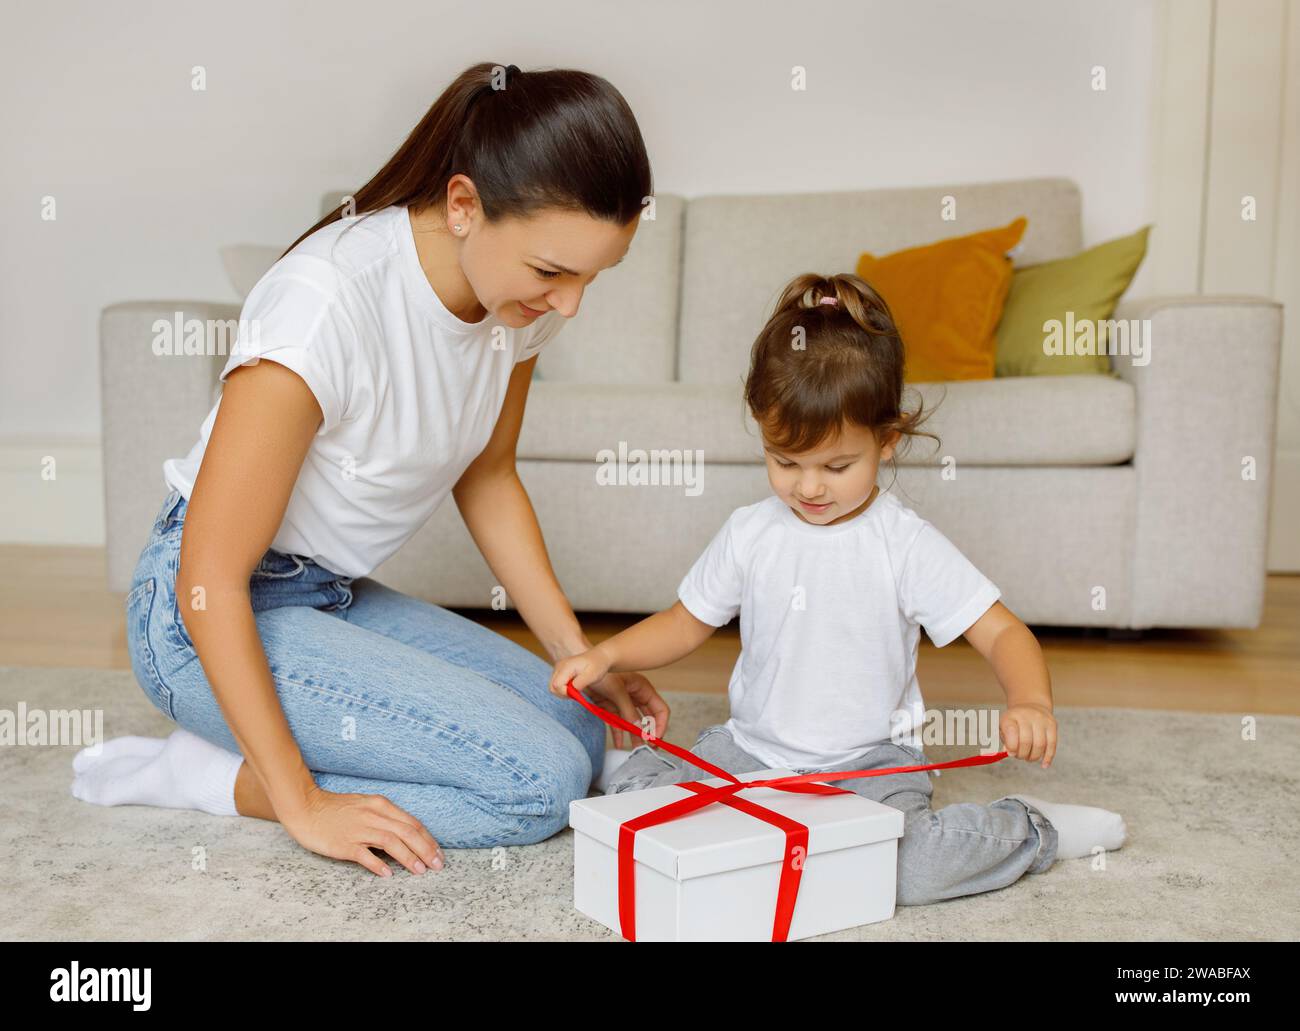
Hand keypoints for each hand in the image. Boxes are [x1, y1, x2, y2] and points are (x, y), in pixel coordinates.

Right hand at [280, 785, 444, 877]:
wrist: (306, 807)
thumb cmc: (336, 809)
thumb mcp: (366, 805)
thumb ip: (386, 817)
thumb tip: (406, 834)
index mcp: (381, 805)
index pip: (412, 823)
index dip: (427, 839)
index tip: (438, 853)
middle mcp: (373, 816)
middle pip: (407, 832)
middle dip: (425, 850)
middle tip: (437, 865)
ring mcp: (359, 830)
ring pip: (391, 842)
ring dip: (408, 857)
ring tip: (420, 871)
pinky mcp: (344, 844)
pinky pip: (365, 855)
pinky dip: (378, 864)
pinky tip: (388, 874)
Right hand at [550, 646, 612, 696]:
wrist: (599, 657)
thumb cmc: (597, 665)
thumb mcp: (591, 675)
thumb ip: (579, 683)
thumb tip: (570, 691)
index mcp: (566, 666)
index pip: (556, 685)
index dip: (565, 692)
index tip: (577, 692)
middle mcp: (559, 666)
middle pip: (552, 687)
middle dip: (563, 694)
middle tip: (576, 692)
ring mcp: (558, 668)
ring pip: (553, 687)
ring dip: (564, 692)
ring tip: (577, 688)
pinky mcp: (560, 671)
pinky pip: (557, 684)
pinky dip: (564, 688)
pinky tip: (574, 685)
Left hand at [551, 653, 669, 749]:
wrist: (577, 669)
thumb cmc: (600, 672)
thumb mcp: (617, 691)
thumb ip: (628, 711)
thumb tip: (639, 730)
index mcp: (642, 688)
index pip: (659, 709)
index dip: (660, 725)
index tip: (654, 739)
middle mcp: (635, 695)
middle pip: (648, 718)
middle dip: (648, 733)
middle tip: (648, 748)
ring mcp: (622, 702)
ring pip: (633, 722)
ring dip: (634, 736)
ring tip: (634, 750)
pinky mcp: (610, 707)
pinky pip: (617, 723)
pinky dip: (618, 733)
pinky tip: (618, 744)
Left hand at [1000, 703, 1056, 768]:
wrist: (1031, 705)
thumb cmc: (1015, 721)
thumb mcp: (1004, 726)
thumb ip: (1005, 740)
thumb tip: (1008, 752)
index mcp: (1011, 716)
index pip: (1011, 732)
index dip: (1011, 747)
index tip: (1011, 753)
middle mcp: (1027, 716)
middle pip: (1026, 741)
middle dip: (1022, 754)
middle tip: (1020, 756)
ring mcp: (1041, 720)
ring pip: (1040, 745)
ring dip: (1034, 757)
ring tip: (1029, 757)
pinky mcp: (1052, 725)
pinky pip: (1052, 745)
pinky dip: (1048, 757)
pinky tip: (1044, 765)